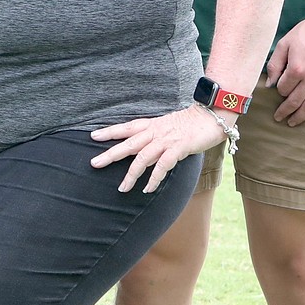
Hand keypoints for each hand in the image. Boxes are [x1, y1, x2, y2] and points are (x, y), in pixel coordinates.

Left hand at [90, 106, 223, 193]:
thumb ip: (153, 141)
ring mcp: (166, 140)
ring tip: (122, 188)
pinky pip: (163, 166)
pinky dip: (154, 179)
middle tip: (94, 163)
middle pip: (128, 144)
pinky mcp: (178, 148)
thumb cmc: (190, 123)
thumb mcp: (167, 128)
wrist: (212, 116)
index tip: (93, 136)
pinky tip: (147, 189)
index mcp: (151, 124)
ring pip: (142, 158)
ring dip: (131, 174)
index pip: (126, 127)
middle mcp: (155, 131)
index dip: (109, 132)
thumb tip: (142, 159)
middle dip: (110, 154)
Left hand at [263, 12, 304, 126]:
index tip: (279, 90)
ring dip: (300, 117)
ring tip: (292, 123)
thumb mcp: (284, 44)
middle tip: (278, 118)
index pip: (283, 89)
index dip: (279, 91)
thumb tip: (269, 84)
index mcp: (296, 68)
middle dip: (285, 111)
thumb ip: (275, 64)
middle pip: (295, 101)